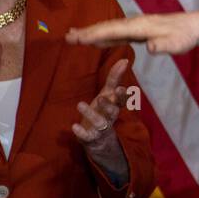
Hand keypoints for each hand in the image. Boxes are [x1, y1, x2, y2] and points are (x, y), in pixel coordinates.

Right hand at [65, 3, 198, 53]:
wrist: (196, 26)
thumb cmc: (187, 36)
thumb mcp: (178, 43)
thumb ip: (163, 45)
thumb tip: (150, 47)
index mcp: (140, 26)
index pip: (113, 30)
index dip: (94, 35)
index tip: (77, 39)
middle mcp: (136, 23)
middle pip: (107, 27)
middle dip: (87, 32)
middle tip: (66, 38)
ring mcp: (137, 26)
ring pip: (110, 29)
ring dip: (92, 33)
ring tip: (74, 36)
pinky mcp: (140, 30)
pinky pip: (117, 33)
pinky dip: (104, 35)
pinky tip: (97, 40)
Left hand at [72, 58, 128, 174]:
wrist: (99, 138)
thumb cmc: (103, 110)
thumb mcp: (108, 93)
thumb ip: (115, 77)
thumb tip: (124, 59)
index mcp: (115, 106)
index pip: (121, 101)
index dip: (122, 96)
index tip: (121, 89)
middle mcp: (110, 117)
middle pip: (112, 112)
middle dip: (108, 105)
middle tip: (101, 98)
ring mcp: (100, 128)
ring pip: (99, 122)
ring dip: (90, 114)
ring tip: (80, 104)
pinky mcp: (90, 137)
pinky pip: (87, 136)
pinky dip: (81, 132)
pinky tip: (74, 126)